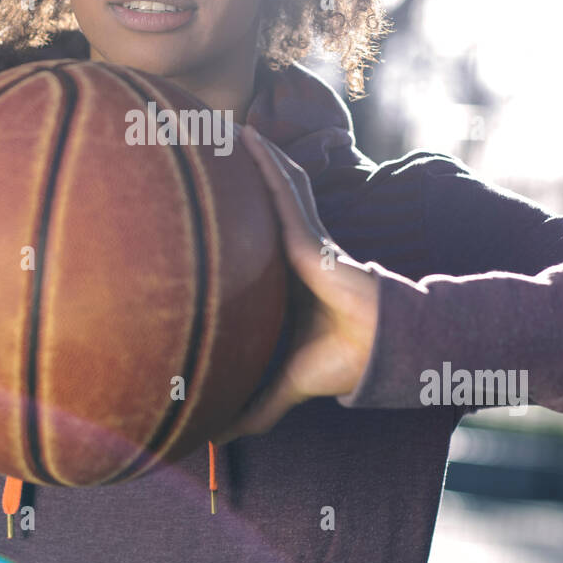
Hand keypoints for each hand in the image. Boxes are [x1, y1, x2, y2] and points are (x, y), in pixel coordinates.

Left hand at [212, 125, 379, 444]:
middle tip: (190, 138)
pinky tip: (244, 140)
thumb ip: (255, 404)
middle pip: (252, 199)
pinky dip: (265, 165)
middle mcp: (289, 249)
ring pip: (269, 185)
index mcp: (280, 276)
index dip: (222, 209)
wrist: (379, 353)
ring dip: (245, 154)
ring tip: (211, 123)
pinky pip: (284, 194)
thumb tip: (215, 438)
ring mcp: (302, 238)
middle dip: (228, 168)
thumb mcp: (283, 382)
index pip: (246, 234)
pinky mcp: (311, 238)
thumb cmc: (342, 360)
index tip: (183, 191)